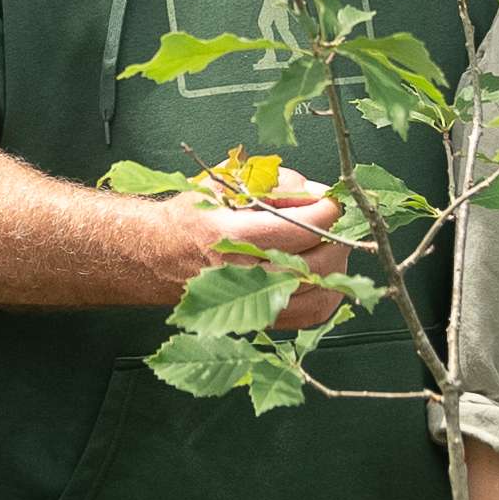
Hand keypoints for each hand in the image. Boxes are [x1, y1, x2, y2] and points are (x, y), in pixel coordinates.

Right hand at [195, 186, 348, 332]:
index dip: (327, 211)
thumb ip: (274, 182)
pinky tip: (325, 271)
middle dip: (336, 236)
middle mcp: (244, 273)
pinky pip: (314, 312)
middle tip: (334, 220)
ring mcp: (255, 301)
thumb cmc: (195, 215)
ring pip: (321, 289)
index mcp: (232, 235)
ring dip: (337, 263)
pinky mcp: (264, 317)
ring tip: (330, 242)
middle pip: (317, 262)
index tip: (331, 201)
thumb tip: (316, 192)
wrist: (161, 255)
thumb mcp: (226, 182)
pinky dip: (330, 291)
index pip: (300, 228)